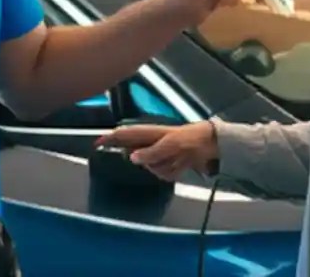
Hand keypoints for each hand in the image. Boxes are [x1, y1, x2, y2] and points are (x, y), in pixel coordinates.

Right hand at [95, 121, 219, 181]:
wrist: (212, 146)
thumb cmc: (190, 138)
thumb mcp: (169, 144)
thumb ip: (150, 152)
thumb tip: (132, 157)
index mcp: (148, 133)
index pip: (123, 134)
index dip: (109, 138)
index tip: (97, 144)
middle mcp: (151, 144)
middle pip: (136, 158)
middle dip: (151, 163)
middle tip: (168, 158)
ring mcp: (159, 156)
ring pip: (150, 169)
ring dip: (165, 168)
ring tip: (179, 160)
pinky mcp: (168, 165)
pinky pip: (162, 175)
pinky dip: (172, 173)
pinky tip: (183, 165)